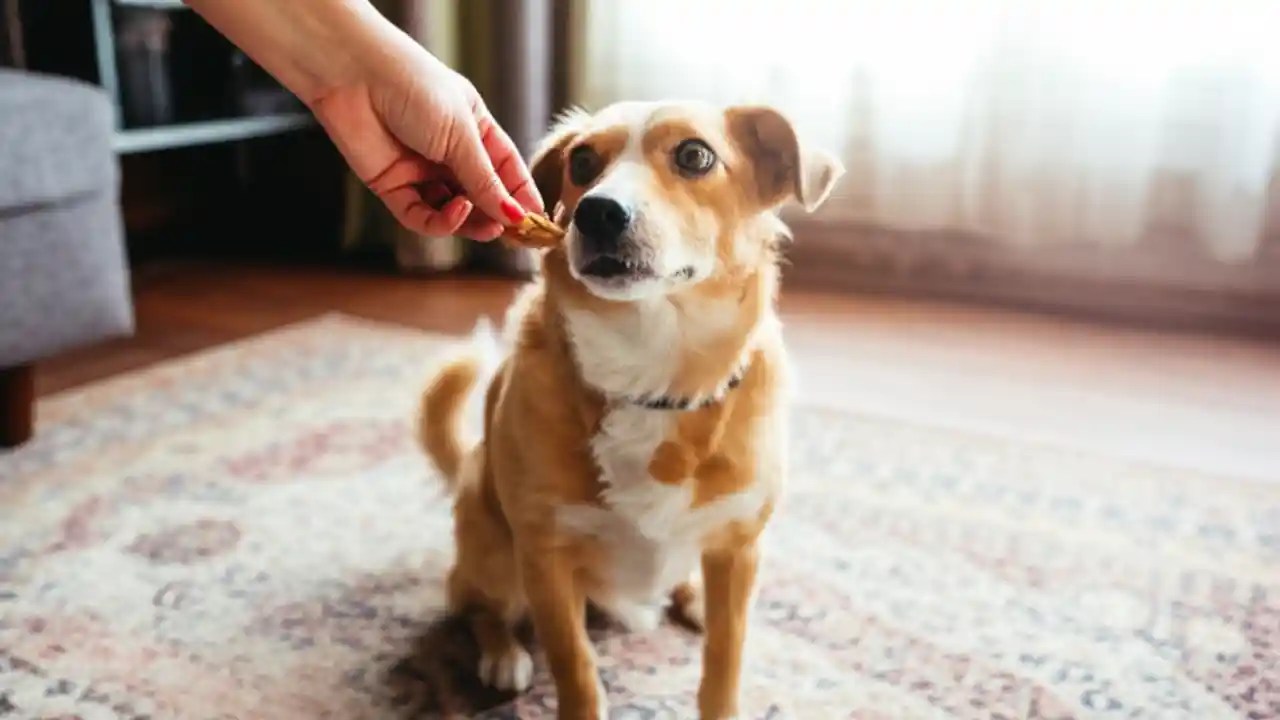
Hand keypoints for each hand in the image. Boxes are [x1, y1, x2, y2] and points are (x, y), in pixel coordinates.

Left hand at [309, 38, 542, 239]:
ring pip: (453, 213)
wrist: (354, 76)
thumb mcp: (462, 135)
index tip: (537, 221)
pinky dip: (441, 221)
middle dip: (497, 216)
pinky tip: (455, 210)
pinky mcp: (394, 187)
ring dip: (472, 222)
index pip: (507, 171)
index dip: (521, 197)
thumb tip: (514, 216)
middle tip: (513, 233)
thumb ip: (486, 180)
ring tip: (488, 226)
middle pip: (481, 197)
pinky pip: (422, 216)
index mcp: (474, 131)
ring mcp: (421, 172)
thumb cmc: (414, 88)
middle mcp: (448, 153)